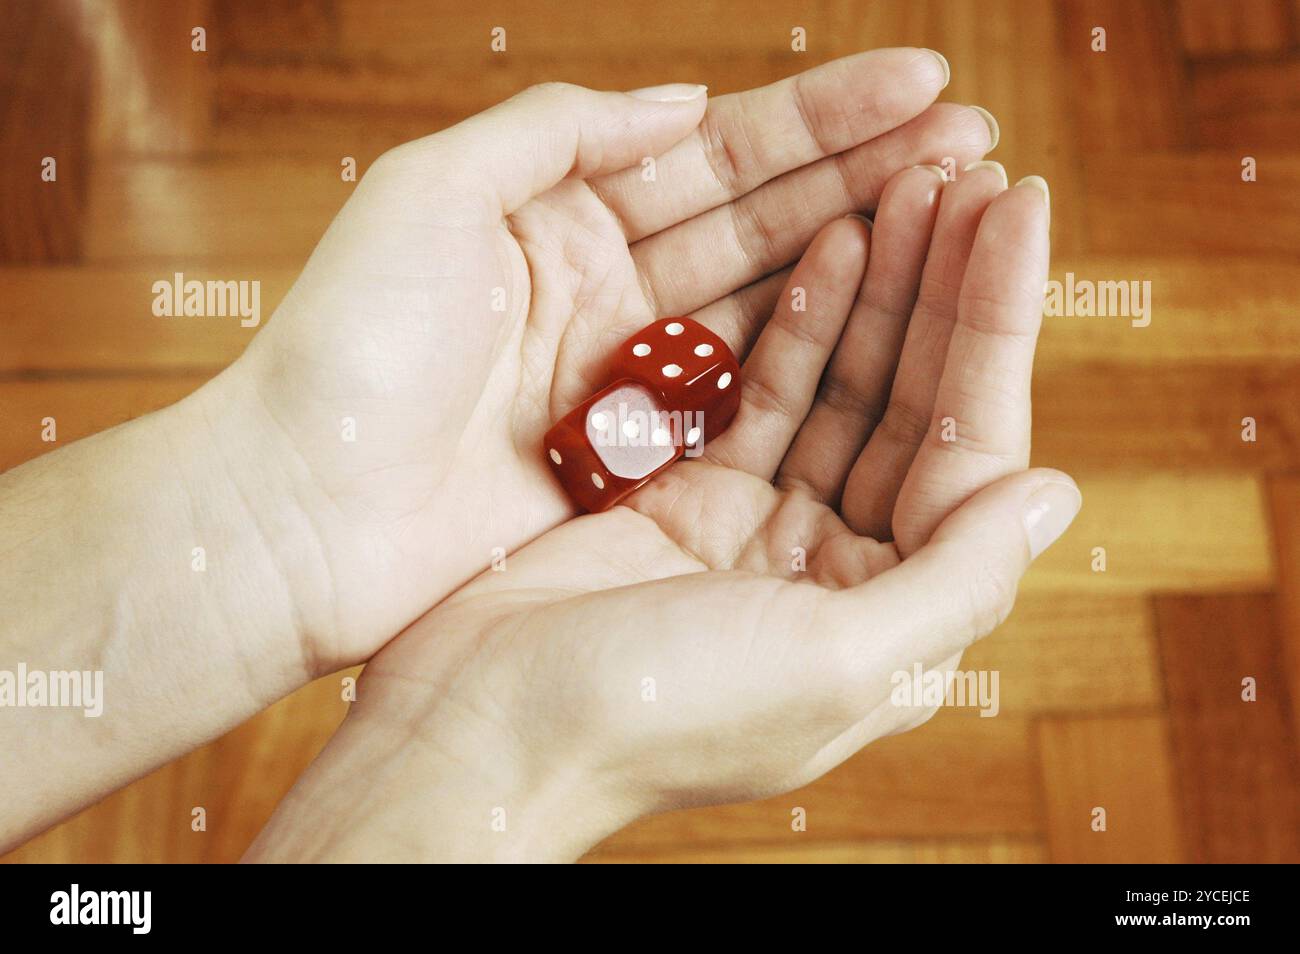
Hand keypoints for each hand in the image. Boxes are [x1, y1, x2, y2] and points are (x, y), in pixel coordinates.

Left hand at [201, 49, 993, 670]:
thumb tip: (689, 102)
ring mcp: (622, 378)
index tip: (926, 87)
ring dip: (859, 265)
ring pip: (763, 306)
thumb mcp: (434, 193)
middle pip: (757, 221)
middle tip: (975, 145)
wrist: (300, 514)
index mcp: (554, 212)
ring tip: (959, 219)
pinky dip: (808, 367)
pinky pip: (737, 403)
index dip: (822, 119)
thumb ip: (559, 131)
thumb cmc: (352, 347)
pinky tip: (885, 328)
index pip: (714, 153)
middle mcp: (599, 288)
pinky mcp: (631, 461)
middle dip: (868, 179)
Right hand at [246, 170, 1075, 862]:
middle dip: (941, 290)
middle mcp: (838, 572)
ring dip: (878, 289)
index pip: (970, 451)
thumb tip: (1057, 492)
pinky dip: (796, 323)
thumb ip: (956, 581)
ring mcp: (760, 530)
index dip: (996, 327)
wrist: (482, 728)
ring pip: (841, 389)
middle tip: (963, 170)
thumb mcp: (836, 662)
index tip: (1014, 211)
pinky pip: (761, 395)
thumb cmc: (658, 716)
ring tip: (906, 187)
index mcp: (890, 617)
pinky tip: (828, 247)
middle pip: (912, 409)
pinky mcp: (687, 498)